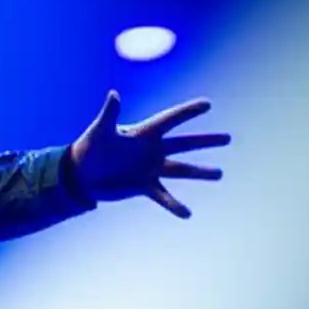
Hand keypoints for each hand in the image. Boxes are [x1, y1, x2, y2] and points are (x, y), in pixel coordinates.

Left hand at [69, 90, 230, 217]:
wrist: (80, 173)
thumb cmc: (89, 146)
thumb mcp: (99, 130)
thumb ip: (110, 113)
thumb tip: (114, 94)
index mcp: (143, 133)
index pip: (170, 120)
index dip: (187, 112)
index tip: (208, 104)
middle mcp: (152, 150)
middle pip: (184, 144)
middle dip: (205, 141)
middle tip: (228, 138)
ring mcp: (150, 169)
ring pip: (180, 169)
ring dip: (200, 172)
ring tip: (219, 174)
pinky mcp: (144, 186)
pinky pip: (163, 197)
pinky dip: (174, 205)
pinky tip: (187, 214)